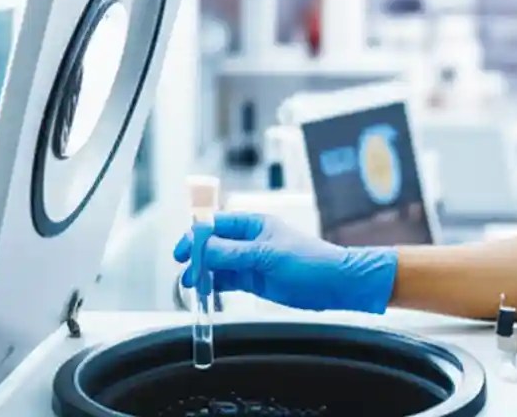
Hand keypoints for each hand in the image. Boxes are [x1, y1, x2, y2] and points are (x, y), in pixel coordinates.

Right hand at [173, 212, 398, 312]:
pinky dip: (214, 285)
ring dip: (202, 273)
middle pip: (212, 245)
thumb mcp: (266, 255)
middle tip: (185, 272)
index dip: (196, 235)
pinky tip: (205, 293)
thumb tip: (201, 248)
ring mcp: (250, 261)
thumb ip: (232, 253)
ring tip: (191, 286)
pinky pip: (227, 280)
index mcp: (253, 224)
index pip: (215, 224)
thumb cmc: (308, 261)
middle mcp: (249, 240)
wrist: (334, 284)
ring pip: (217, 264)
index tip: (182, 251)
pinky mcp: (254, 279)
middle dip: (196, 256)